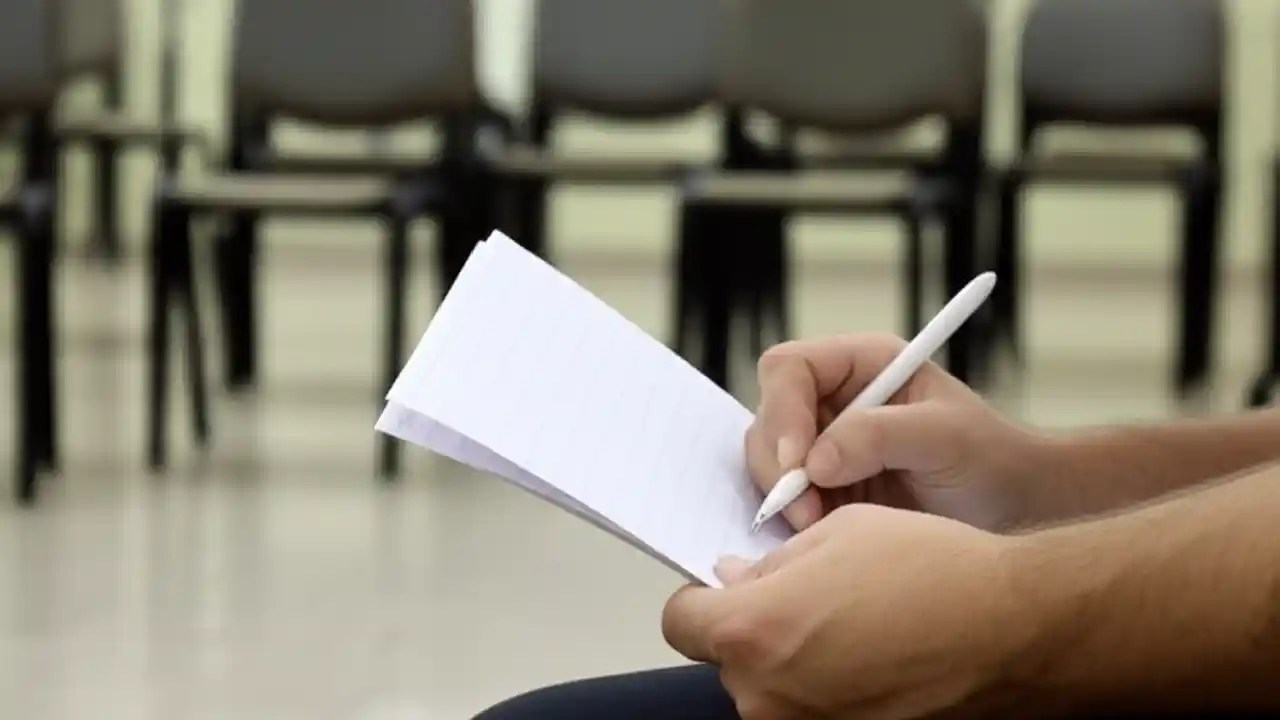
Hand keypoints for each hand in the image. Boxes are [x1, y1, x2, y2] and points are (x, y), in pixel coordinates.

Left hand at [663, 505, 1034, 719]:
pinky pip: (811, 712)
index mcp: (753, 633)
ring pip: (769, 690)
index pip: (681, 622)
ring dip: (792, 664)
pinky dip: (827, 690)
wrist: (1014, 630)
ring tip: (852, 631)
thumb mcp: (836, 535)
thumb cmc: (931, 572)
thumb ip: (769, 565)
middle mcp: (767, 697)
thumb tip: (734, 579)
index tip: (728, 591)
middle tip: (809, 603)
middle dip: (755, 632)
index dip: (702, 601)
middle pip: (727, 661)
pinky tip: (872, 662)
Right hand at [748, 334, 1040, 530]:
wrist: (1012, 508)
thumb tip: (815, 461)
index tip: (797, 462)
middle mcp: (833, 398)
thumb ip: (878, 436)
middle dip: (777, 466)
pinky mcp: (822, 487)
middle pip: (768, 417)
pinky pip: (783, 497)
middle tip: (806, 511)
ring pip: (767, 460)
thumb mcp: (944, 436)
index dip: (782, 410)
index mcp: (860, 364)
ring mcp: (823, 443)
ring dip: (783, 496)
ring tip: (820, 525)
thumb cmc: (990, 458)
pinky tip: (821, 534)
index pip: (790, 369)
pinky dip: (791, 518)